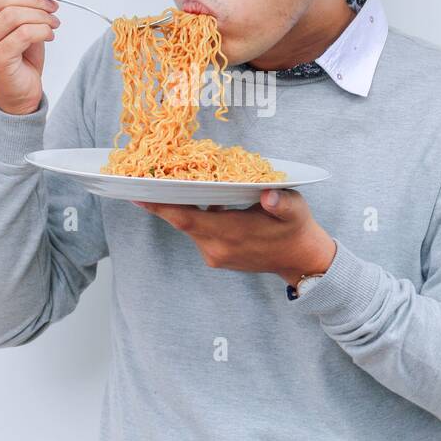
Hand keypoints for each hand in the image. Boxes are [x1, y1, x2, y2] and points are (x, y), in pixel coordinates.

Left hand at [134, 189, 336, 285]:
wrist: (300, 260)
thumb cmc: (296, 229)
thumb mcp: (294, 210)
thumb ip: (281, 202)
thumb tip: (269, 195)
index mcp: (232, 234)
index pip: (188, 220)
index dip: (162, 207)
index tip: (139, 194)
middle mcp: (217, 248)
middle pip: (181, 222)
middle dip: (163, 202)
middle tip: (145, 180)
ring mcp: (215, 255)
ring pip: (189, 228)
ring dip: (180, 208)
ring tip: (169, 184)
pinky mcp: (217, 257)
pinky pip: (198, 233)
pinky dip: (194, 217)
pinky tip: (198, 200)